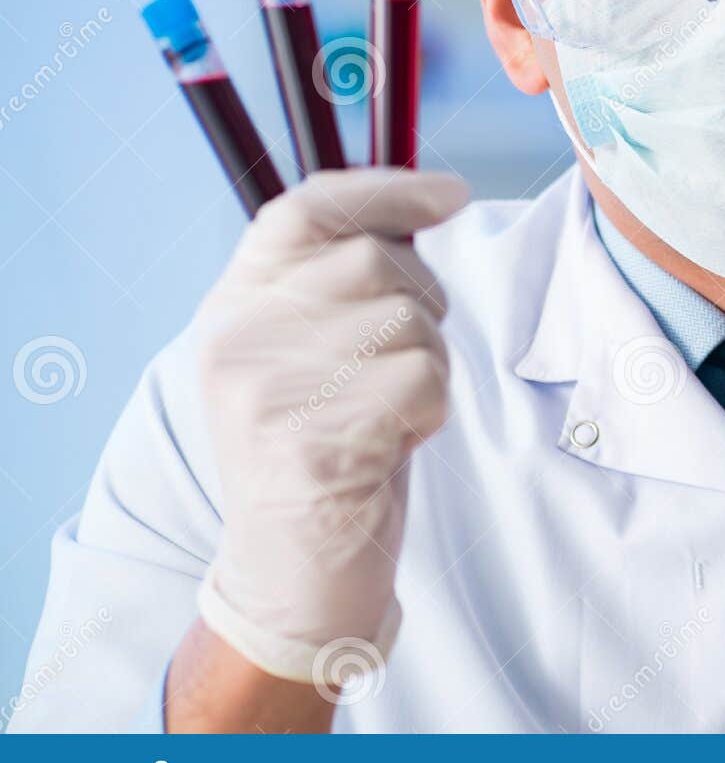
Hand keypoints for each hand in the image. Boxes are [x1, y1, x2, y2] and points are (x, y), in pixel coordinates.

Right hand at [190, 168, 467, 687]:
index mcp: (234, 306)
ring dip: (430, 365)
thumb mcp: (315, 354)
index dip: (387, 188)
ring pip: (409, 320)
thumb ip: (344, 283)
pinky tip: (392, 446)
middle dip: (423, 304)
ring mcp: (267, 390)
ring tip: (390, 413)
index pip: (307, 207)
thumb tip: (427, 206)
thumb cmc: (328, 450)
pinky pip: (421, 382)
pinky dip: (431, 411)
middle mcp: (237, 338)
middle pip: (377, 260)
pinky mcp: (310, 442)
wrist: (294, 573)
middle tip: (403, 365)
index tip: (452, 194)